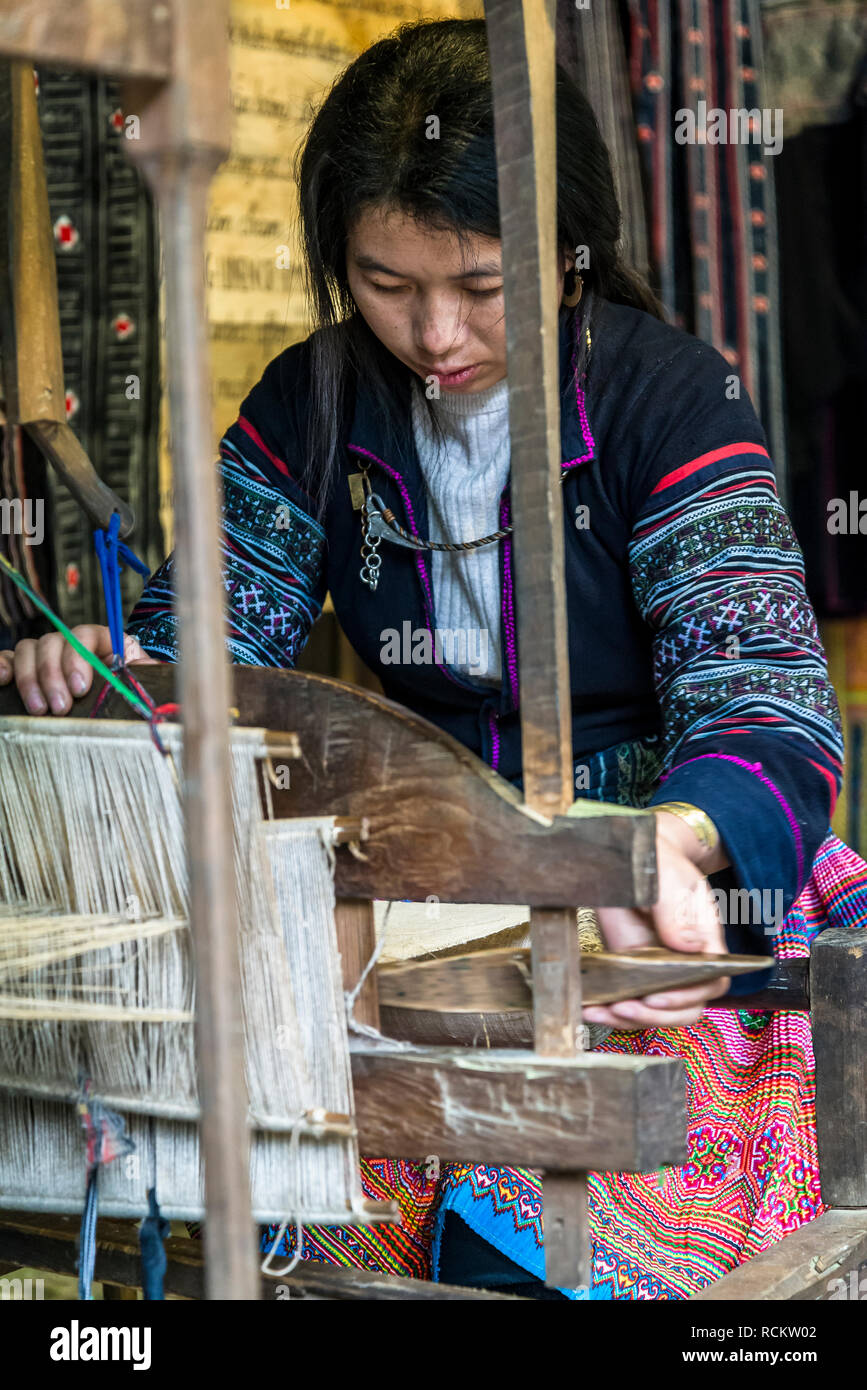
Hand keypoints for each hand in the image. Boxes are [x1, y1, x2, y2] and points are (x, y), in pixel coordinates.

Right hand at [0, 626, 157, 715]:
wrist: (123, 711)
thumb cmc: (132, 694)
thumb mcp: (143, 683)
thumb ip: (144, 675)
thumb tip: (152, 674)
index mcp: (103, 641)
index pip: (84, 634)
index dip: (79, 658)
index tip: (80, 688)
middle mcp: (72, 643)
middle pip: (53, 643)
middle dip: (53, 675)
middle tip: (59, 708)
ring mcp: (47, 655)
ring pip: (29, 650)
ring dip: (30, 679)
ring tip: (39, 710)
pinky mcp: (27, 669)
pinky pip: (9, 660)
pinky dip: (3, 666)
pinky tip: (3, 680)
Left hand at [584, 816, 729, 1030]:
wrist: (630, 851)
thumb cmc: (658, 859)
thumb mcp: (668, 875)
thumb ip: (677, 909)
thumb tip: (689, 947)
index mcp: (705, 939)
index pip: (711, 982)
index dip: (687, 997)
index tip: (657, 995)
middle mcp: (684, 960)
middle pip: (685, 1007)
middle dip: (656, 1016)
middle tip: (624, 1006)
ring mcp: (657, 967)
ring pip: (655, 1011)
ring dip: (630, 1019)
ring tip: (601, 1011)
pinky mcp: (630, 968)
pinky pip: (628, 999)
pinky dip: (610, 1010)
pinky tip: (591, 1007)